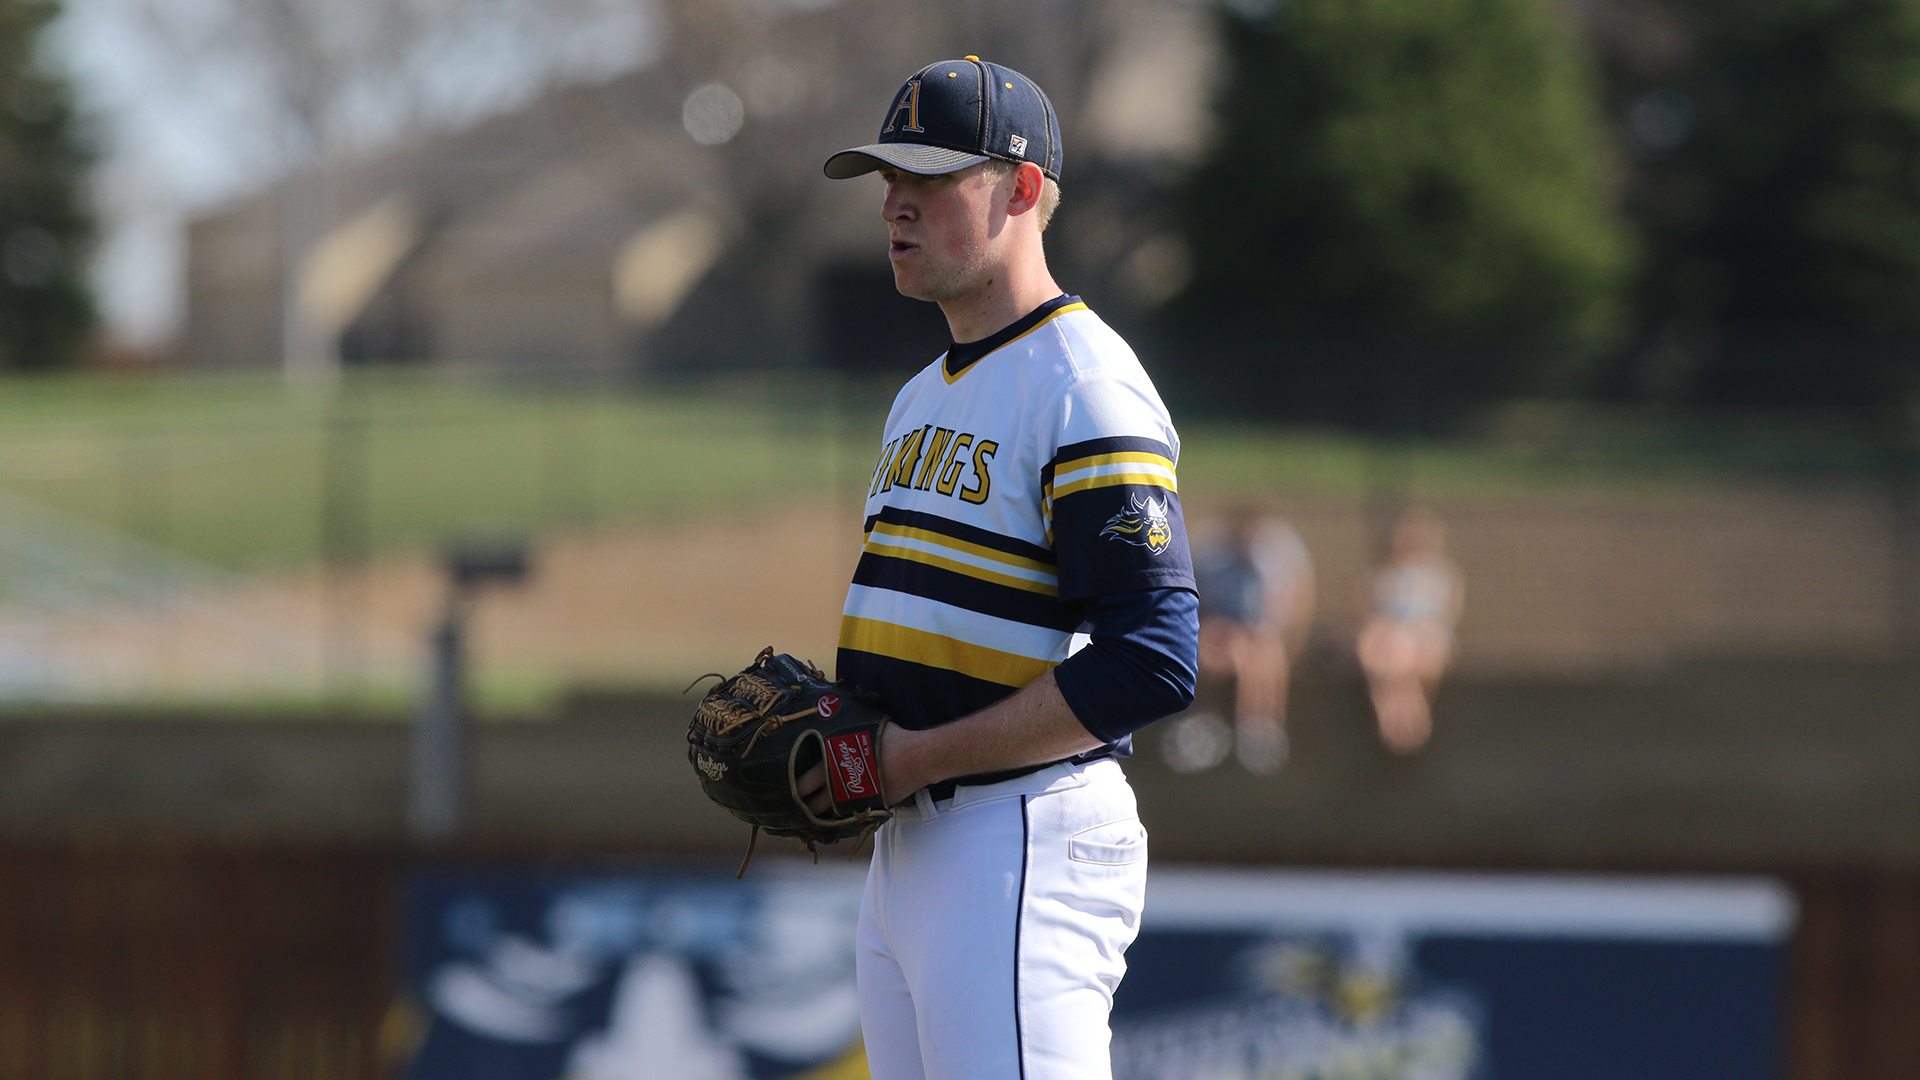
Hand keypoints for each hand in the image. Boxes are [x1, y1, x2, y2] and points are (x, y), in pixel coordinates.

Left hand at [796, 722, 924, 814]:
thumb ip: (843, 729)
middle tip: (796, 810)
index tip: (788, 791)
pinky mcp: (869, 807)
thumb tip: (832, 715)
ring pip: (831, 814)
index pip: (804, 782)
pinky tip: (837, 817)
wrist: (916, 759)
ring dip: (821, 816)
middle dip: (804, 808)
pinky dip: (842, 817)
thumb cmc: (890, 739)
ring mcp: (855, 800)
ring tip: (813, 816)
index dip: (795, 789)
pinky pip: (850, 816)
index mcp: (832, 765)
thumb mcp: (862, 726)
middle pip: (814, 804)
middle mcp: (839, 786)